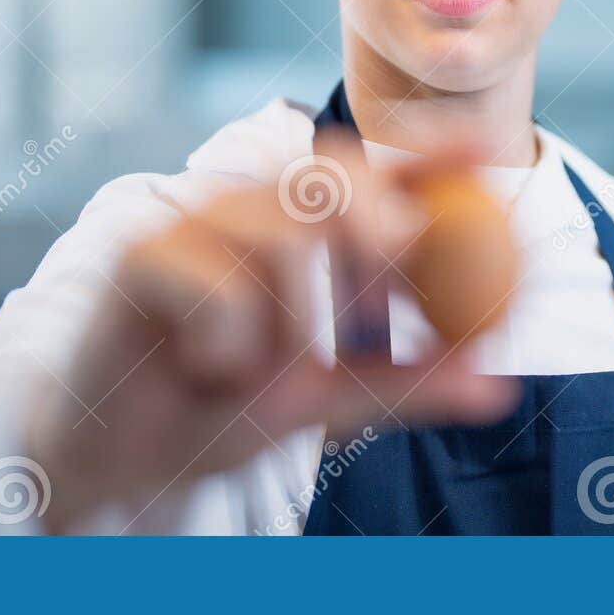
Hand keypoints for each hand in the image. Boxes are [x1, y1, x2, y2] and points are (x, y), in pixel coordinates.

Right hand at [25, 135, 517, 532]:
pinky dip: (228, 347)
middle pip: (335, 181)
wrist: (117, 458)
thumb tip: (496, 384)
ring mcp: (193, 224)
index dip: (424, 156)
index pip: (371, 174)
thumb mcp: (327, 401)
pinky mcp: (143, 254)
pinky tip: (199, 366)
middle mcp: (248, 209)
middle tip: (377, 312)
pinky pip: (222, 291)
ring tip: (250, 368)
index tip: (479, 156)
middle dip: (374, 238)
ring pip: (284, 242)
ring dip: (288, 329)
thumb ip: (406, 385)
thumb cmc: (218, 410)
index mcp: (298, 228)